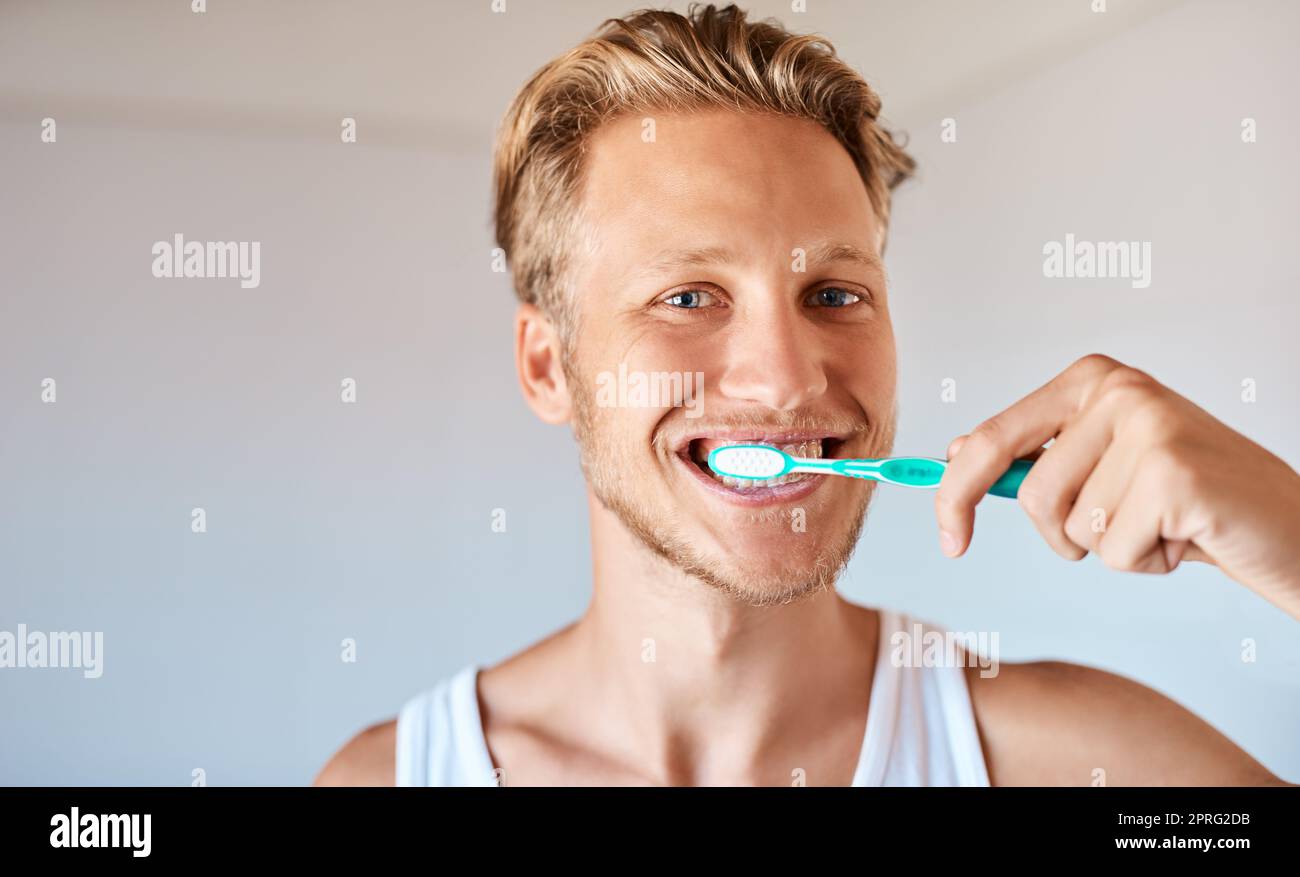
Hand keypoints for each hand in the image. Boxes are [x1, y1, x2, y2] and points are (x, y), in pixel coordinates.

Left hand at [935, 354, 1299, 618]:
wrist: (1290, 526)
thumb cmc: (1192, 500)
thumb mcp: (1104, 464)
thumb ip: (1036, 453)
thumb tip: (955, 451)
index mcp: (1091, 379)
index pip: (990, 439)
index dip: (955, 495)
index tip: (949, 540)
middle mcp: (1116, 390)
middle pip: (1030, 496)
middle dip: (1066, 534)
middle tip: (1123, 526)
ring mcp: (1147, 426)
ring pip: (1072, 528)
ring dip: (1114, 547)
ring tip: (1163, 522)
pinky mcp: (1173, 474)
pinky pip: (1115, 551)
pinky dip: (1148, 562)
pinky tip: (1186, 535)